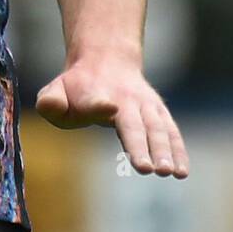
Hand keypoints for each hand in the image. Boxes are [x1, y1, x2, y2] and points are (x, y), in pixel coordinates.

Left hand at [36, 55, 188, 177]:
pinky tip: (182, 172)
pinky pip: (171, 131)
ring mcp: (145, 105)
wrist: (106, 59)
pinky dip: (178, 150)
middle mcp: (124, 98)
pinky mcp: (159, 112)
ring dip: (164, 150)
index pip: (95, 101)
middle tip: (148, 169)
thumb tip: (52, 106)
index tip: (109, 107)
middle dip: (140, 144)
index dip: (99, 105)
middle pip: (133, 123)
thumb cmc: (77, 88)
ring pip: (156, 128)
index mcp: (94, 93)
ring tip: (167, 172)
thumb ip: (50, 101)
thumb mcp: (56, 90)